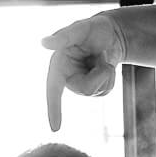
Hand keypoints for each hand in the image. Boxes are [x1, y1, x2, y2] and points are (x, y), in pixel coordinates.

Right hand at [42, 13, 125, 130]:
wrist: (111, 34)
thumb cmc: (93, 28)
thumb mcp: (80, 28)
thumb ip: (63, 37)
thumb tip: (44, 42)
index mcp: (58, 65)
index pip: (53, 90)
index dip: (54, 109)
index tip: (55, 128)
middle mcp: (66, 78)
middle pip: (86, 90)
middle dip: (99, 74)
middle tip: (102, 56)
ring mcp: (80, 85)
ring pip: (97, 92)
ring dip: (106, 73)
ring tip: (102, 58)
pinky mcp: (93, 89)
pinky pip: (105, 91)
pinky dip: (110, 78)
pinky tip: (105, 66)